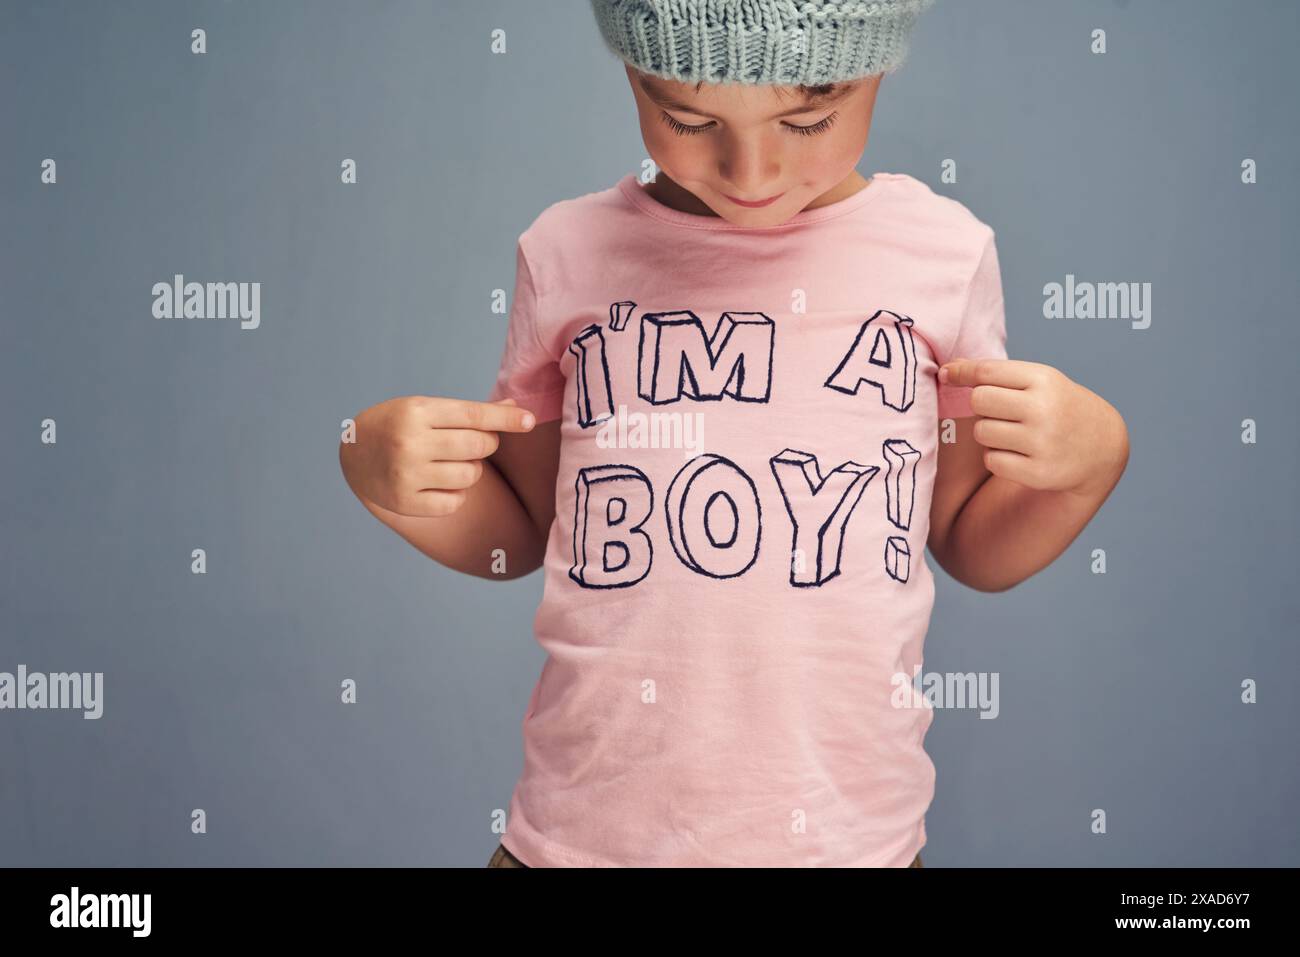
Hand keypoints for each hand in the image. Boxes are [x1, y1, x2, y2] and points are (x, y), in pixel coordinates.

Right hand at [339, 395, 535, 516]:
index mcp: (416, 412)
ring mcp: (406, 474)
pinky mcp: (405, 502)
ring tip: (451, 463)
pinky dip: (456, 494)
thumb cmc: (401, 425)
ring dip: (472, 470)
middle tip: (473, 444)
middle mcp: (409, 442)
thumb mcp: (427, 408)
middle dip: (487, 445)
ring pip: (471, 476)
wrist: (354, 455)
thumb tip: (518, 408)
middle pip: (478, 446)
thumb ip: (470, 412)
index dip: (506, 418)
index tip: (530, 420)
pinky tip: (438, 483)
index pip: (474, 414)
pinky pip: (455, 502)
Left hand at [939, 358, 1128, 497]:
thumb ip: (995, 373)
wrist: (1102, 447)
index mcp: (1045, 380)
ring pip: (981, 432)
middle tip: (1001, 411)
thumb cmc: (1059, 407)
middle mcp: (1044, 409)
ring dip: (989, 433)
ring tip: (1014, 433)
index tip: (947, 374)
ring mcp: (1042, 442)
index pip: (987, 372)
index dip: (961, 372)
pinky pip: (991, 461)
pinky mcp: (1037, 473)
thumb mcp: (1039, 381)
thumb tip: (948, 369)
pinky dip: (998, 458)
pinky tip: (1019, 454)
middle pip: (979, 401)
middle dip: (982, 406)